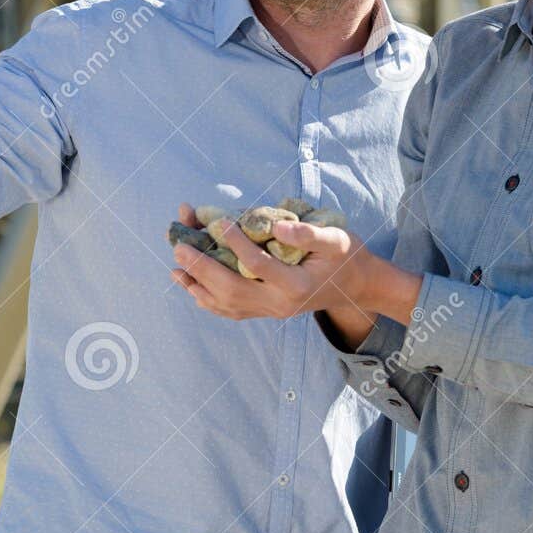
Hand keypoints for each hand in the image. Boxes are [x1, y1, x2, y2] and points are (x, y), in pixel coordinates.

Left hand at [169, 207, 370, 320]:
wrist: (358, 287)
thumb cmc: (346, 256)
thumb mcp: (335, 238)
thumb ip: (307, 233)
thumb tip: (276, 226)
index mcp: (296, 285)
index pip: (257, 264)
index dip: (235, 243)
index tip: (218, 221)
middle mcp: (279, 304)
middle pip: (231, 290)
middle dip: (202, 267)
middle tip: (180, 245)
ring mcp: (271, 311)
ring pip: (226, 304)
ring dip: (197, 285)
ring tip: (175, 266)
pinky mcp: (266, 311)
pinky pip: (231, 311)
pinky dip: (208, 299)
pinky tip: (190, 285)